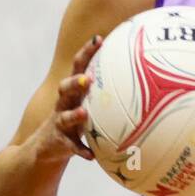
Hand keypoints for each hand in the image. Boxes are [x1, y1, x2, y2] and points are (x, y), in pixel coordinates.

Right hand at [38, 34, 103, 160]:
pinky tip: (91, 156)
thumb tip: (147, 79)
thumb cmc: (77, 120)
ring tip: (83, 114)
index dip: (86, 52)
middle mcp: (64, 103)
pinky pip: (71, 147)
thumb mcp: (90, 104)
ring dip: (74, 115)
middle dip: (75, 82)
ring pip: (64, 116)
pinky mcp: (59, 142)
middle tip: (87, 79)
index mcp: (74, 91)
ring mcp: (59, 122)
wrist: (47, 147)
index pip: (79, 66)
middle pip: (65, 88)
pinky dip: (80, 150)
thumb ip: (109, 92)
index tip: (98, 39)